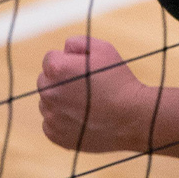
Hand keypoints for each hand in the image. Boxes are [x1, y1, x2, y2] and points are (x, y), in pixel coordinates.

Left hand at [37, 36, 148, 152]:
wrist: (133, 118)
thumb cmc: (119, 81)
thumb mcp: (103, 49)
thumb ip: (77, 42)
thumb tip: (63, 50)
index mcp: (56, 69)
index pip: (50, 59)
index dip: (68, 62)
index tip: (84, 71)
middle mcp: (49, 92)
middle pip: (45, 80)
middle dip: (60, 81)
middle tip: (84, 87)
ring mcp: (51, 116)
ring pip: (47, 102)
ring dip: (59, 101)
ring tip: (84, 104)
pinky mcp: (55, 135)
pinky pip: (50, 123)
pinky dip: (61, 121)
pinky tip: (81, 119)